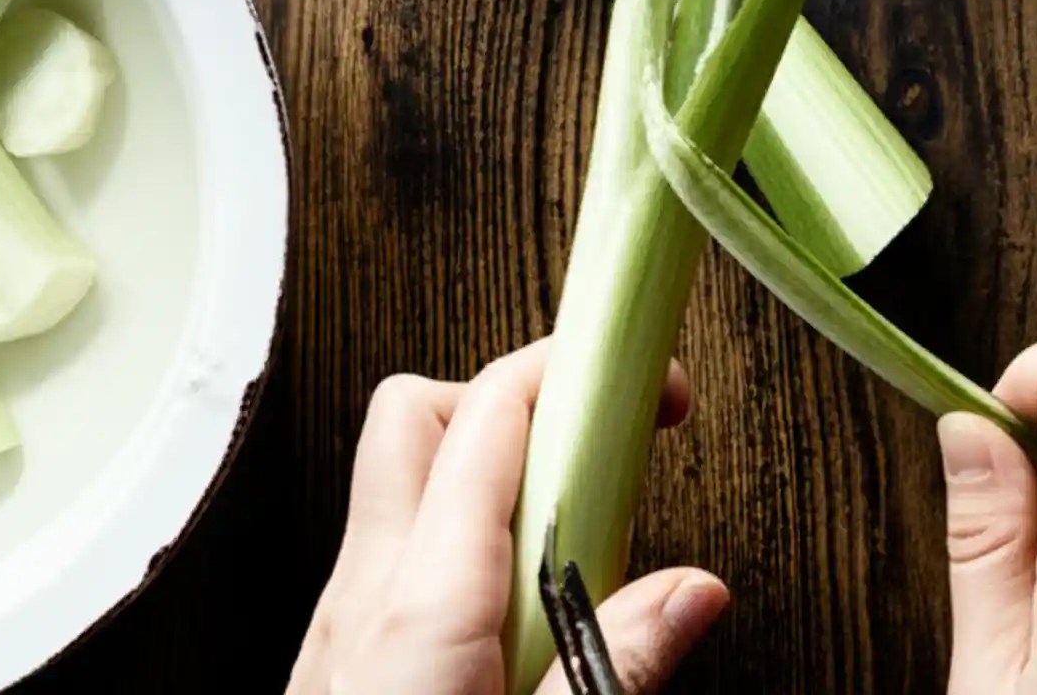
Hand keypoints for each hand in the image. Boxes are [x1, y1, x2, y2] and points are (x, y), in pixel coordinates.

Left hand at [286, 339, 728, 693]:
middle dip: (503, 400)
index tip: (637, 380)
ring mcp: (345, 616)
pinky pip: (397, 544)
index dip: (564, 374)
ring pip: (400, 477)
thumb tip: (691, 591)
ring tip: (567, 532)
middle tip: (588, 441)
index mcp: (424, 605)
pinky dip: (459, 530)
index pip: (487, 424)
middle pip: (414, 417)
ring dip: (482, 467)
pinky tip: (512, 603)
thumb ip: (615, 662)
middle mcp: (368, 590)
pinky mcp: (345, 648)